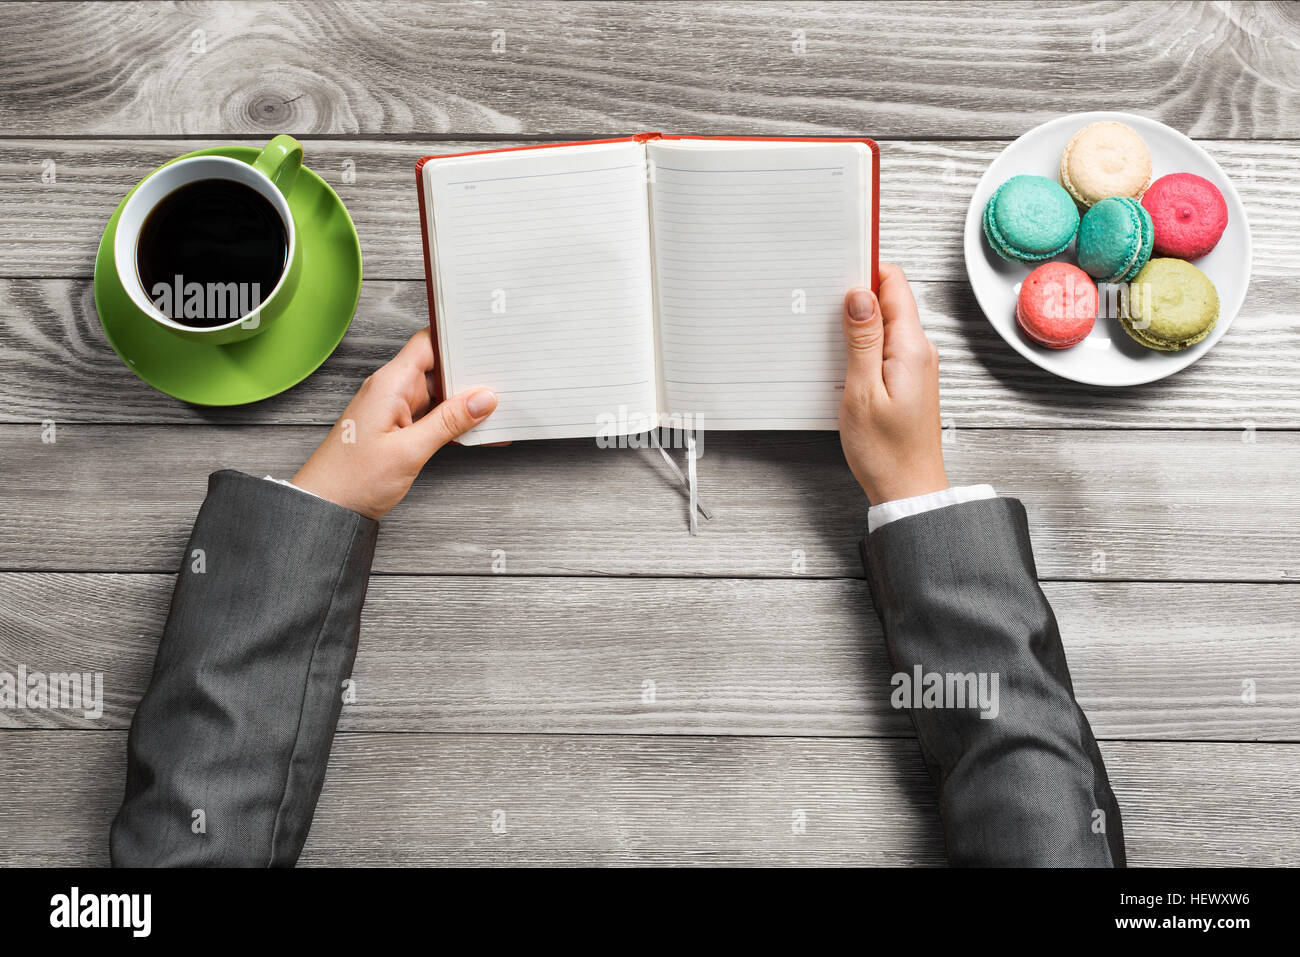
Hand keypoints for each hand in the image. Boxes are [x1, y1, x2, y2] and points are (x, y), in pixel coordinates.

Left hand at [292, 327, 497, 518]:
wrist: (325, 507)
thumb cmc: (352, 479)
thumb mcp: (409, 451)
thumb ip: (448, 422)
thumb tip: (482, 399)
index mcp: (390, 384)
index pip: (428, 343)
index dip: (457, 339)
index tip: (486, 344)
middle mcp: (392, 390)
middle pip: (439, 368)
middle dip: (470, 376)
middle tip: (503, 384)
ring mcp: (396, 409)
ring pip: (440, 395)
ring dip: (466, 404)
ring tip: (497, 413)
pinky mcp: (399, 428)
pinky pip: (433, 416)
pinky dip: (454, 423)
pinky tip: (476, 432)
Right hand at [838, 262, 947, 504]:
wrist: (909, 490)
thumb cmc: (886, 452)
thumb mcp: (862, 392)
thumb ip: (861, 340)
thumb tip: (859, 295)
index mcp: (911, 348)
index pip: (894, 284)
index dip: (866, 270)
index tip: (838, 268)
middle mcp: (919, 351)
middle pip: (889, 300)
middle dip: (857, 296)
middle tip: (823, 307)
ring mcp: (916, 365)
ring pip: (884, 324)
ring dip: (857, 323)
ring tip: (830, 337)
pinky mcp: (908, 379)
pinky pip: (885, 347)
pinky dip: (863, 345)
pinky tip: (844, 360)